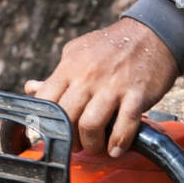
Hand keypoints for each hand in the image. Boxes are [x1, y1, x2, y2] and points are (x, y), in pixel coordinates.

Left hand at [24, 17, 179, 155]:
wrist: (152, 33)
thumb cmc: (111, 47)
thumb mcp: (78, 52)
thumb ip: (56, 75)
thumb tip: (32, 89)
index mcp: (69, 67)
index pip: (45, 101)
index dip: (44, 123)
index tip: (51, 134)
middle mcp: (87, 77)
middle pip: (66, 118)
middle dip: (69, 139)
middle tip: (77, 144)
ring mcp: (112, 86)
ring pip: (91, 125)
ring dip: (92, 144)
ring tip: (96, 146)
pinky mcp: (136, 95)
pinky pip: (124, 125)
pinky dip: (118, 143)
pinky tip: (116, 149)